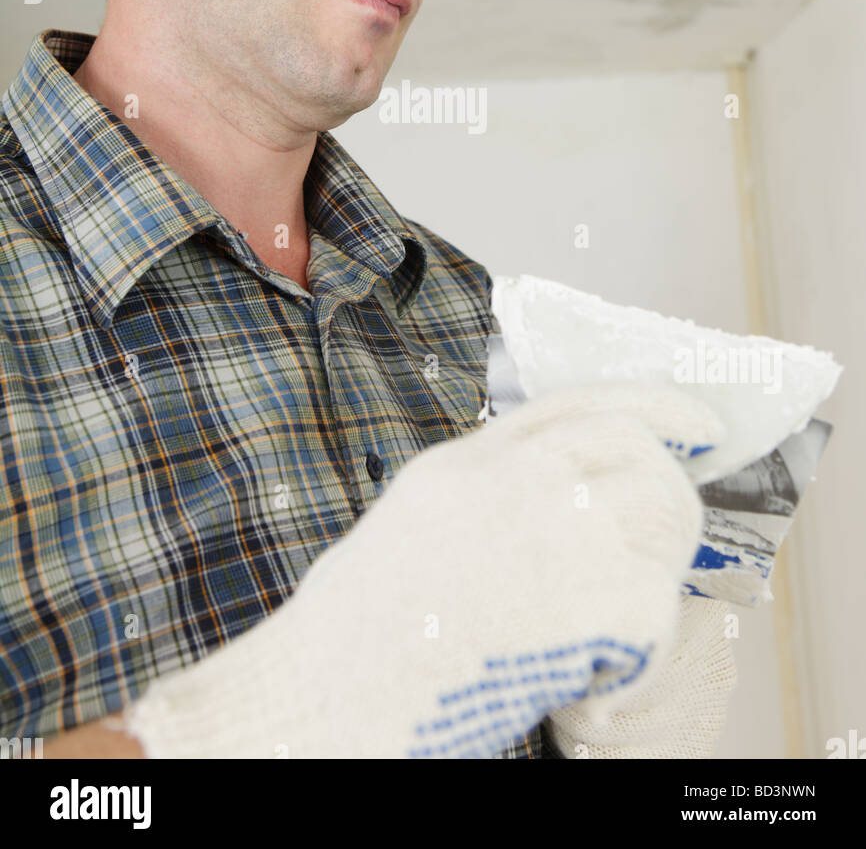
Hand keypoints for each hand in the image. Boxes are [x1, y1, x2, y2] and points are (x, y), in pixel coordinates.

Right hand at [123, 383, 723, 758]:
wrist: (342, 689)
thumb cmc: (360, 629)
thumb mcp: (416, 524)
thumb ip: (486, 494)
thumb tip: (561, 500)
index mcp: (470, 463)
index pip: (579, 404)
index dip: (649, 404)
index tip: (695, 422)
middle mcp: (522, 479)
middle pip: (634, 449)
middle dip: (666, 490)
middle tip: (667, 536)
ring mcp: (565, 530)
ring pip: (662, 519)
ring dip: (655, 572)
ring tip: (617, 623)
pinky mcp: (601, 600)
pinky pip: (657, 614)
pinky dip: (639, 658)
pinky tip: (591, 685)